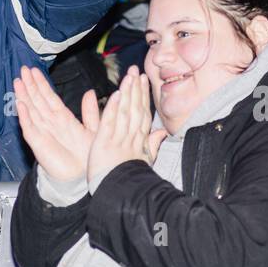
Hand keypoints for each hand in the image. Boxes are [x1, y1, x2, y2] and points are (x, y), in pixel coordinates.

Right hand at [14, 65, 98, 182]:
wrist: (80, 178)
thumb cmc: (86, 157)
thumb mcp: (92, 130)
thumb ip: (90, 112)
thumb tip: (90, 92)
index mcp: (62, 118)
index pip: (49, 97)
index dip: (41, 84)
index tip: (34, 71)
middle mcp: (50, 123)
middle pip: (37, 100)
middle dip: (30, 85)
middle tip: (23, 69)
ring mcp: (42, 131)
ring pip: (31, 110)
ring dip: (24, 96)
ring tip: (18, 82)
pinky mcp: (38, 143)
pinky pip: (29, 128)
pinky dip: (25, 117)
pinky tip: (20, 105)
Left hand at [87, 67, 166, 190]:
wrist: (122, 196)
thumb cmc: (129, 179)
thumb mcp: (144, 161)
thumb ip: (152, 144)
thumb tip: (163, 132)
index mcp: (138, 141)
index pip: (142, 113)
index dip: (142, 95)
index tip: (143, 79)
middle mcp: (130, 138)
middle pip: (135, 109)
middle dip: (136, 89)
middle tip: (136, 70)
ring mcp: (118, 140)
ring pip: (124, 112)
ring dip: (127, 93)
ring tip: (129, 76)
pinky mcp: (104, 144)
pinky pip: (109, 123)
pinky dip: (113, 109)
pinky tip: (116, 95)